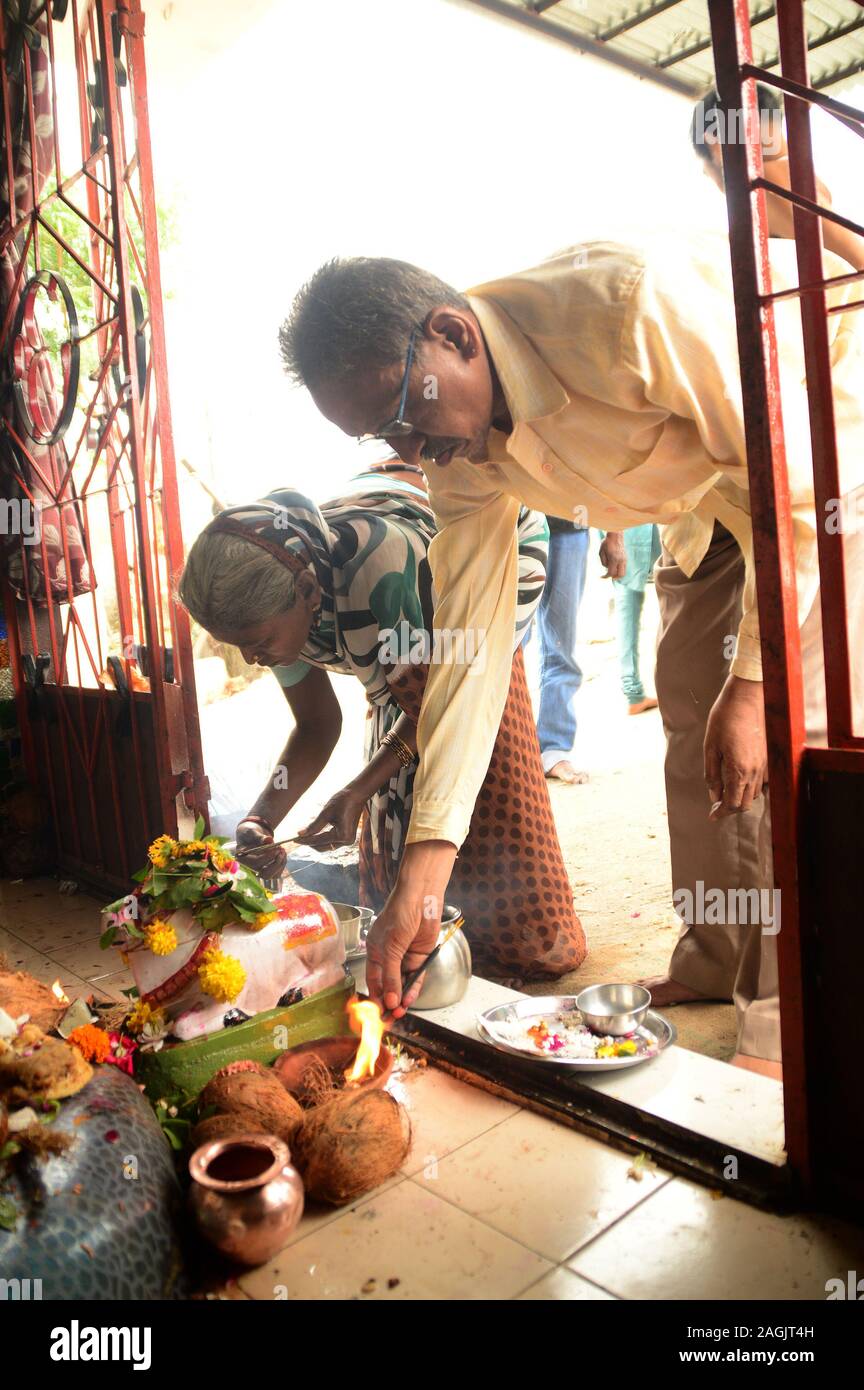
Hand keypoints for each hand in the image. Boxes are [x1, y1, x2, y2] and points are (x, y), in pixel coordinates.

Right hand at [235, 819, 285, 876]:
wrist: (252, 838)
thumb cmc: (250, 834)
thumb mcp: (252, 832)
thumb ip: (259, 836)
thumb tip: (268, 840)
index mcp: (242, 859)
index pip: (255, 863)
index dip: (267, 857)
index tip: (276, 848)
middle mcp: (250, 869)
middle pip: (264, 874)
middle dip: (275, 863)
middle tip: (281, 850)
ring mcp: (259, 872)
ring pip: (272, 876)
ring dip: (280, 863)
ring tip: (282, 850)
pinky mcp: (267, 872)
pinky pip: (277, 873)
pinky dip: (282, 863)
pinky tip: (283, 853)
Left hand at [295, 786, 364, 850]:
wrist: (357, 794)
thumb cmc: (343, 800)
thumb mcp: (326, 813)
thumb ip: (314, 826)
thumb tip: (300, 834)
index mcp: (342, 836)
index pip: (319, 841)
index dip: (305, 840)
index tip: (294, 839)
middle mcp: (347, 841)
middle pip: (323, 847)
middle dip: (310, 843)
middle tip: (298, 838)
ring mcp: (348, 840)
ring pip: (327, 846)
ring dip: (316, 842)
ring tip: (304, 836)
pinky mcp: (347, 837)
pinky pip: (332, 841)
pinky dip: (323, 839)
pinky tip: (314, 834)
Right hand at [365, 841, 455, 1016]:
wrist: (422, 898)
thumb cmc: (400, 914)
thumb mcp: (392, 947)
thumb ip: (391, 976)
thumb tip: (390, 1000)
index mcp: (375, 952)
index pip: (373, 980)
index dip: (375, 997)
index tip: (377, 1013)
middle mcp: (389, 956)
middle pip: (388, 984)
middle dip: (389, 1001)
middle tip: (390, 1018)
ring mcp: (405, 957)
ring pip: (403, 983)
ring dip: (402, 997)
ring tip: (400, 1012)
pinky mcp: (420, 956)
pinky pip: (416, 977)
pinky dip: (414, 988)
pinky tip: (410, 999)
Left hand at [599, 531, 626, 578]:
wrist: (615, 536)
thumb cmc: (607, 543)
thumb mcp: (601, 553)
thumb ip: (603, 562)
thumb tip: (607, 568)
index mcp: (614, 559)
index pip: (611, 573)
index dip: (606, 576)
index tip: (601, 576)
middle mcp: (621, 560)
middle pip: (620, 575)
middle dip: (613, 577)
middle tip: (608, 575)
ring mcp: (624, 559)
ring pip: (623, 572)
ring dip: (617, 573)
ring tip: (610, 569)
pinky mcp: (625, 558)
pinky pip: (623, 568)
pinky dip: (619, 569)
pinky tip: (613, 565)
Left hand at [704, 675, 767, 818]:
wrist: (746, 697)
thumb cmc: (724, 719)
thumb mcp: (710, 747)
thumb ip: (712, 774)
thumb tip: (713, 796)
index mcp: (739, 770)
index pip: (732, 804)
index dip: (721, 813)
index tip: (711, 816)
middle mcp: (756, 771)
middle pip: (745, 803)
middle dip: (730, 808)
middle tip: (716, 806)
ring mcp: (765, 764)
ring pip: (755, 793)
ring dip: (741, 797)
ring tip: (725, 792)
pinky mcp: (768, 757)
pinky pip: (762, 781)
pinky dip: (750, 786)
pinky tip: (739, 779)